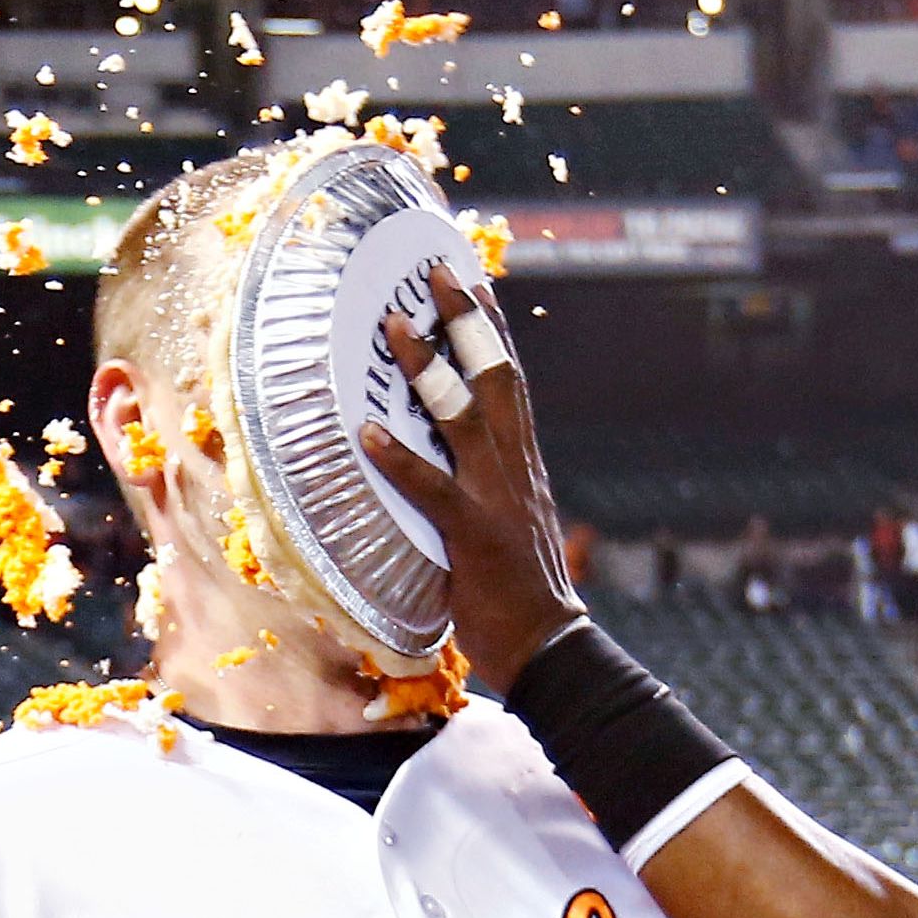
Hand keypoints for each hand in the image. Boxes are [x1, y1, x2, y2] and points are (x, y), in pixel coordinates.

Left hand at [358, 266, 586, 695]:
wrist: (549, 646)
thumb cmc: (518, 592)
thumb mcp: (507, 522)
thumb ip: (482, 486)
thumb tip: (442, 461)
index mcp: (522, 462)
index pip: (510, 380)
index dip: (491, 329)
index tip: (472, 282)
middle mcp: (513, 467)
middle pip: (493, 375)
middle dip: (465, 320)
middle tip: (435, 271)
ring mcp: (495, 498)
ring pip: (462, 416)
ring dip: (426, 368)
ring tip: (393, 326)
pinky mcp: (473, 535)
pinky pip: (431, 489)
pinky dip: (399, 459)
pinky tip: (367, 433)